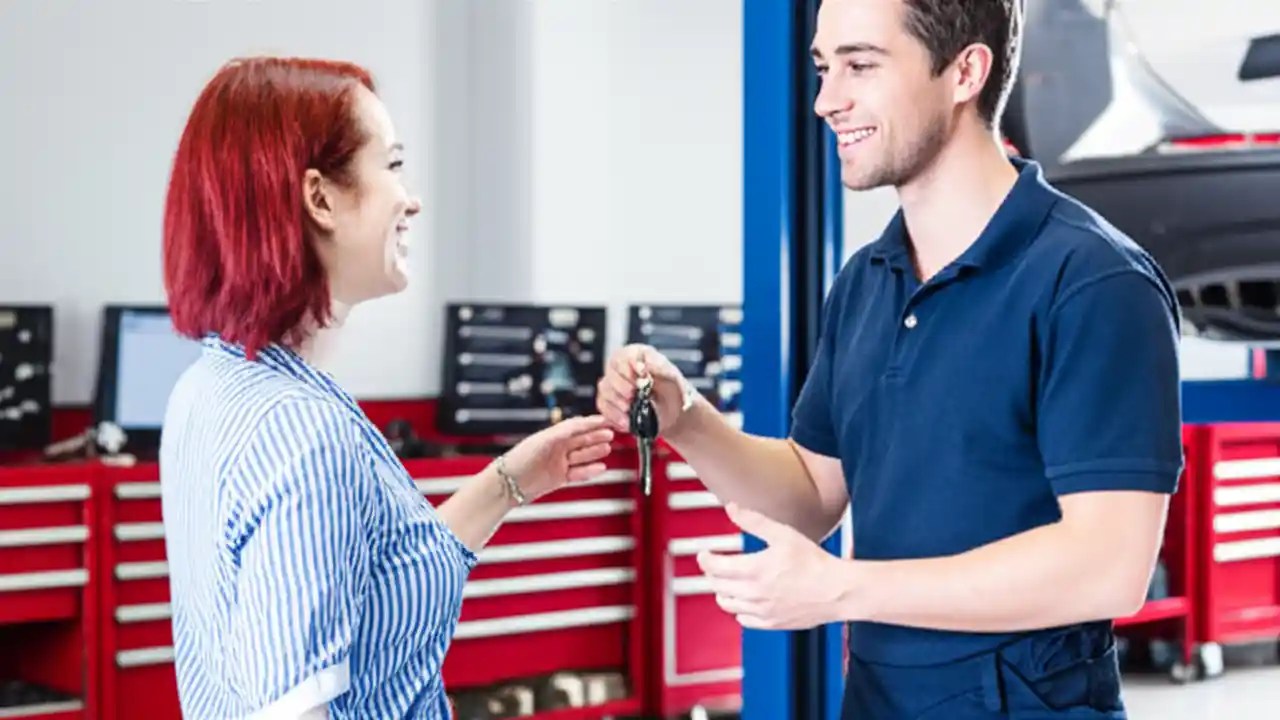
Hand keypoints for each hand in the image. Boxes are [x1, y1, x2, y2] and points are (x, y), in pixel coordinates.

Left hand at [501, 415, 614, 501]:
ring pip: (582, 456)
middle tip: (611, 433)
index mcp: (552, 435)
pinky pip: (579, 473)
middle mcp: (556, 448)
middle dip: (596, 436)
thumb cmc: (519, 459)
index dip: (591, 423)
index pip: (576, 426)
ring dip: (595, 451)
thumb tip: (579, 423)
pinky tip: (600, 467)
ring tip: (607, 448)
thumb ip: (562, 432)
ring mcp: (558, 463)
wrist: (508, 484)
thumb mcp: (542, 441)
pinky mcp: (559, 478)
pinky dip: (590, 470)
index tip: (606, 420)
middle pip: (581, 440)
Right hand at [596, 343, 689, 435]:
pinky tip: (627, 421)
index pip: (621, 357)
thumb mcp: (673, 376)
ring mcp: (612, 386)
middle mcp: (619, 369)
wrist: (673, 410)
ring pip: (605, 391)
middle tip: (634, 395)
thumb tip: (644, 365)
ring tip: (630, 409)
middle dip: (622, 386)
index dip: (628, 369)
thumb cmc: (672, 389)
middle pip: (610, 374)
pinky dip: (614, 415)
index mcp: (634, 355)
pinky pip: (604, 408)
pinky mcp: (609, 404)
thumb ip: (660, 368)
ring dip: (618, 402)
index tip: (642, 377)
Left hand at [697, 502, 847, 630]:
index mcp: (754, 570)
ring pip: (727, 605)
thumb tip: (732, 508)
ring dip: (722, 592)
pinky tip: (747, 600)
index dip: (704, 559)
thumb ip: (754, 521)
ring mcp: (762, 611)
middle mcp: (754, 593)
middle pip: (717, 586)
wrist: (837, 590)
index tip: (704, 554)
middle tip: (714, 566)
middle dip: (712, 574)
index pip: (714, 567)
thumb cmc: (813, 562)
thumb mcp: (783, 533)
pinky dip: (739, 610)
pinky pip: (744, 620)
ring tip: (727, 582)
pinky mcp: (771, 624)